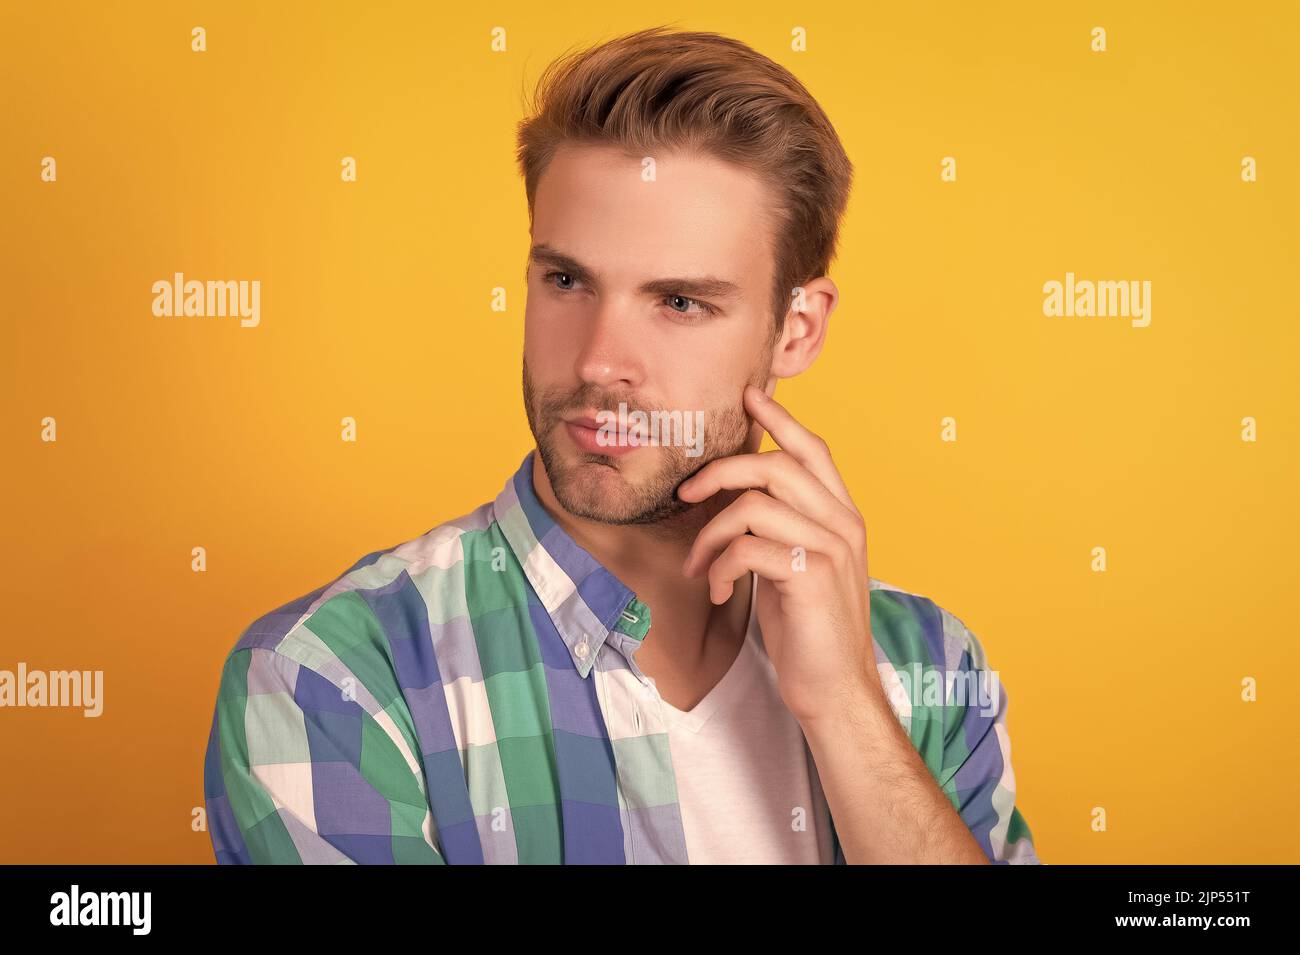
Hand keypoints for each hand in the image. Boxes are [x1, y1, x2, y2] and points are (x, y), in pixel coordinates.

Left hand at [678, 384, 877, 723]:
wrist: (836, 689)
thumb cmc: (810, 630)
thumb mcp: (799, 567)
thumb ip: (782, 528)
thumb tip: (733, 500)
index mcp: (842, 516)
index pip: (814, 449)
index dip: (780, 419)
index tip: (747, 397)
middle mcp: (843, 523)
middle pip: (775, 465)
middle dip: (720, 472)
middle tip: (687, 494)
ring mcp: (831, 548)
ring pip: (752, 505)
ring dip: (710, 535)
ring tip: (700, 567)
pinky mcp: (811, 575)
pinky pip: (747, 547)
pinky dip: (721, 567)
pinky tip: (721, 591)